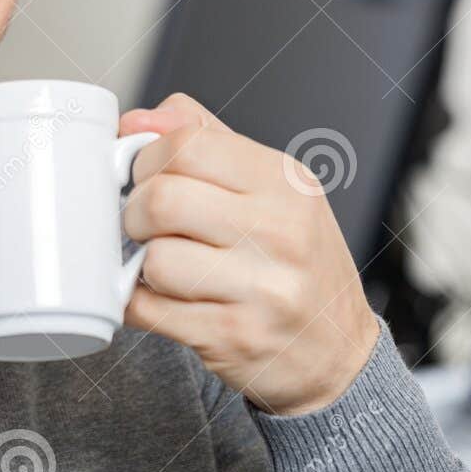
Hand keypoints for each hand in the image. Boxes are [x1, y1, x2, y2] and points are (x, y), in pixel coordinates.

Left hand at [119, 93, 379, 415]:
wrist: (337, 352)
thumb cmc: (292, 262)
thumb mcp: (269, 187)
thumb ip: (203, 140)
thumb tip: (136, 119)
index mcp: (284, 182)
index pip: (184, 145)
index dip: (145, 160)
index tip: (144, 177)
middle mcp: (280, 232)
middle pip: (160, 200)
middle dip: (133, 213)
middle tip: (142, 225)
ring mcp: (262, 289)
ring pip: (154, 259)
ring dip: (141, 265)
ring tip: (163, 267)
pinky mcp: (234, 337)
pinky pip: (149, 310)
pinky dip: (137, 303)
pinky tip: (161, 299)